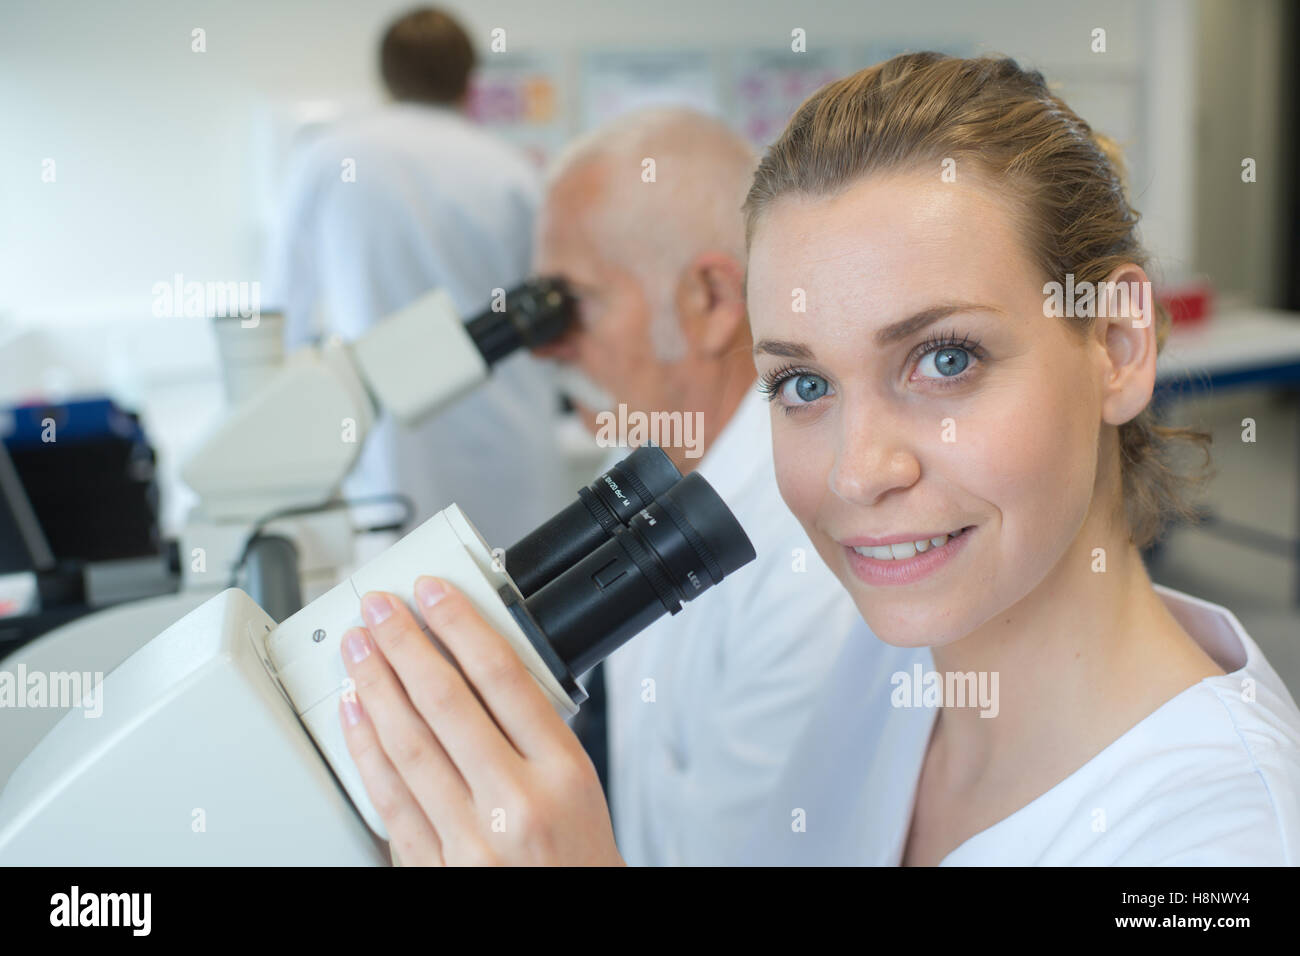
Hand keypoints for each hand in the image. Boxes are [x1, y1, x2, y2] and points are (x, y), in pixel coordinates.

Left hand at [337, 576, 624, 865]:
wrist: (576, 933)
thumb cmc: (579, 864)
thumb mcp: (581, 785)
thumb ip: (535, 732)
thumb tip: (479, 671)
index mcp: (562, 773)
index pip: (503, 677)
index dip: (461, 625)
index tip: (435, 594)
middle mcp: (516, 804)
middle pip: (446, 702)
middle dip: (405, 645)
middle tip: (380, 609)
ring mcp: (470, 842)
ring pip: (408, 746)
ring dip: (375, 687)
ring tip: (358, 649)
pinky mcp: (433, 871)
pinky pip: (389, 801)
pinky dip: (366, 751)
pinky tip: (354, 716)